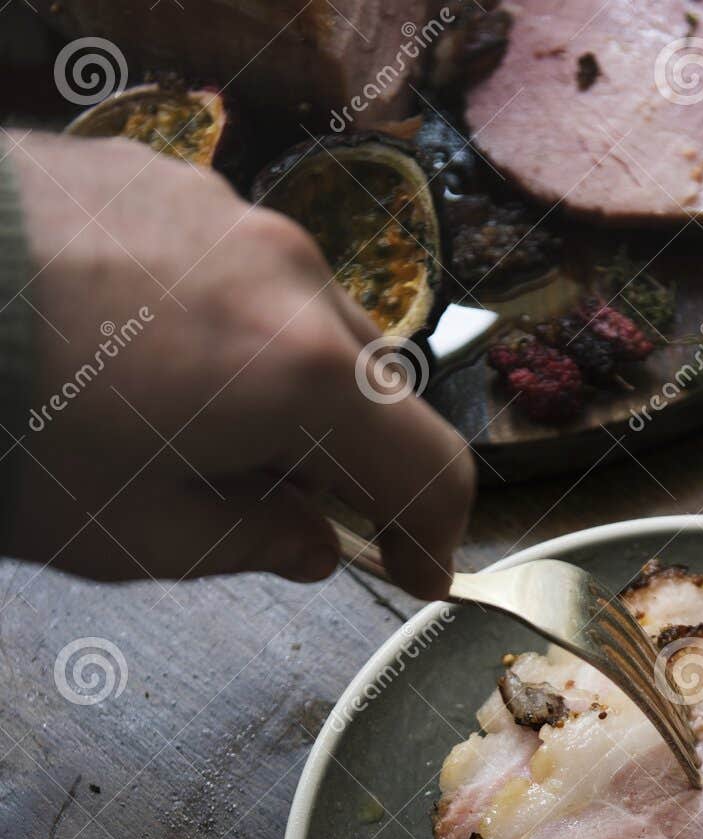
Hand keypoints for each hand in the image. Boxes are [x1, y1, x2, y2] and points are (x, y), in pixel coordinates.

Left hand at [3, 131, 473, 591]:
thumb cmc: (13, 433)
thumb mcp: (140, 536)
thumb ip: (255, 542)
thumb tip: (311, 542)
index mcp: (302, 374)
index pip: (431, 465)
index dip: (435, 533)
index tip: (414, 572)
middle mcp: (290, 276)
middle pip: (377, 387)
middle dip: (355, 461)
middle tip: (295, 512)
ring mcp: (230, 214)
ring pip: (309, 319)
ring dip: (293, 387)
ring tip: (205, 429)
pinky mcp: (169, 178)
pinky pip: (240, 266)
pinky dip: (234, 325)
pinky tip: (157, 356)